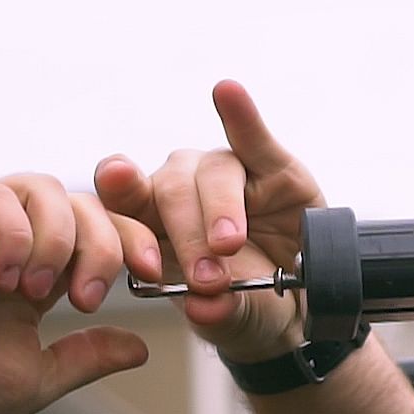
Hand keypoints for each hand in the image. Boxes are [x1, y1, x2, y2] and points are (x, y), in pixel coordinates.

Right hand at [0, 174, 148, 413]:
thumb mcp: (33, 377)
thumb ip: (86, 358)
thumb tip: (145, 348)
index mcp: (43, 269)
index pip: (106, 232)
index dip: (136, 244)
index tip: (151, 277)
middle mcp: (14, 235)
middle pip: (87, 205)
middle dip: (105, 245)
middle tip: (89, 296)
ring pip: (46, 190)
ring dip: (58, 239)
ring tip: (38, 292)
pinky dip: (14, 231)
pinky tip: (6, 277)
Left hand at [95, 80, 318, 362]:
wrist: (298, 303)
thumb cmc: (244, 307)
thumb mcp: (230, 321)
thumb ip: (218, 313)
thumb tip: (205, 308)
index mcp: (151, 224)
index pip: (124, 199)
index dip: (119, 188)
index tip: (116, 178)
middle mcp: (181, 190)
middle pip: (171, 191)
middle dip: (187, 235)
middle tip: (206, 276)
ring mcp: (225, 175)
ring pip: (212, 174)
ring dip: (219, 209)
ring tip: (228, 245)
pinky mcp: (271, 165)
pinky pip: (252, 138)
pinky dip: (241, 116)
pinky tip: (228, 93)